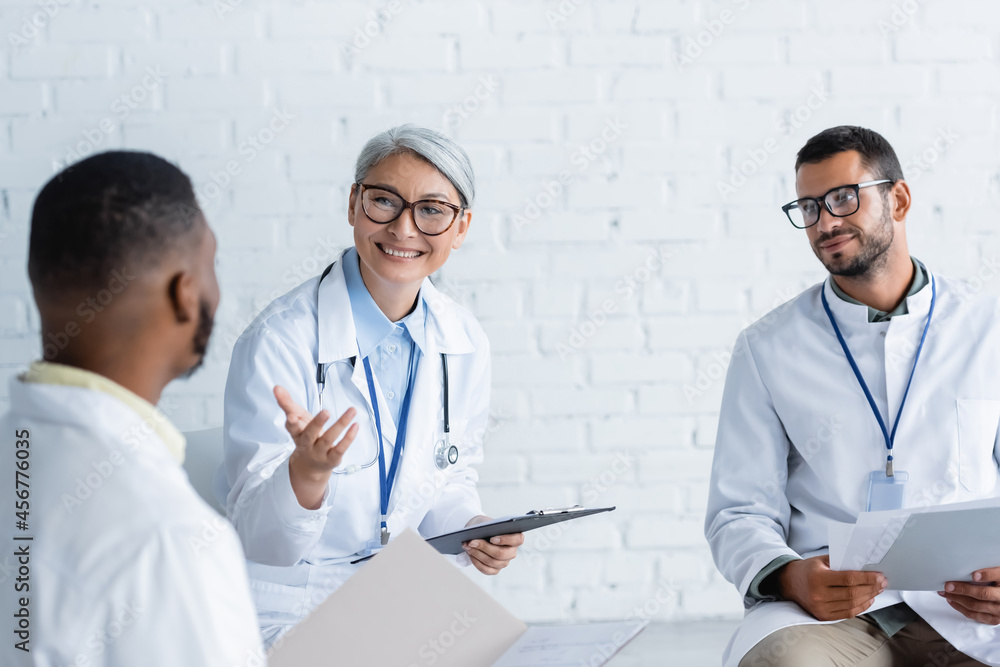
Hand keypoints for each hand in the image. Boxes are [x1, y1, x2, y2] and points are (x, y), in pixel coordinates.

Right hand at [275, 385, 357, 509]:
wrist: (309, 466)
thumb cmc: (304, 436)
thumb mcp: (296, 419)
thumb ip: (287, 403)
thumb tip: (276, 387)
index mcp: (296, 433)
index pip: (292, 428)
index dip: (291, 422)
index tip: (291, 416)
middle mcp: (307, 444)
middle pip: (310, 434)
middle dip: (317, 423)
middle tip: (326, 412)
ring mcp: (320, 453)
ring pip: (329, 439)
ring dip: (341, 424)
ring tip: (352, 410)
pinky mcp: (332, 459)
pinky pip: (340, 448)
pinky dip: (349, 438)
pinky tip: (355, 425)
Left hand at [462, 515, 523, 574]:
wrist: (480, 532)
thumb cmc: (486, 526)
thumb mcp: (487, 523)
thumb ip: (486, 528)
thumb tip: (476, 537)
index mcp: (516, 538)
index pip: (518, 539)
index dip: (506, 539)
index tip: (492, 538)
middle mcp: (512, 552)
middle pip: (501, 553)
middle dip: (484, 547)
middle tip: (472, 542)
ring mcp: (504, 562)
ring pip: (491, 562)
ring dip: (477, 553)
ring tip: (467, 546)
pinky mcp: (495, 570)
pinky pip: (486, 569)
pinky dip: (476, 561)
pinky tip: (469, 554)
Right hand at [777, 555, 886, 620]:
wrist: (789, 582)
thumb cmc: (808, 569)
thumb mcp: (821, 560)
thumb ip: (841, 562)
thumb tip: (866, 566)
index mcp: (817, 577)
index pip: (848, 579)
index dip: (867, 578)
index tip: (880, 576)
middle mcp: (818, 594)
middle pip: (852, 594)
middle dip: (871, 587)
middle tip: (882, 582)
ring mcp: (820, 607)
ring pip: (852, 605)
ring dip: (869, 597)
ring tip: (877, 589)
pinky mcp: (822, 616)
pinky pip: (847, 613)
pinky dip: (861, 607)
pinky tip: (868, 599)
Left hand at [939, 567, 999, 624]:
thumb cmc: (995, 582)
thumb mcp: (994, 572)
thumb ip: (986, 569)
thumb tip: (967, 566)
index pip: (997, 576)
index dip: (986, 575)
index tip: (974, 575)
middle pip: (983, 594)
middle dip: (963, 589)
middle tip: (948, 585)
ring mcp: (999, 610)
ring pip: (976, 606)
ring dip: (957, 599)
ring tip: (946, 592)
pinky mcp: (994, 619)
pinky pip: (975, 615)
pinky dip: (960, 608)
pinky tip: (952, 600)